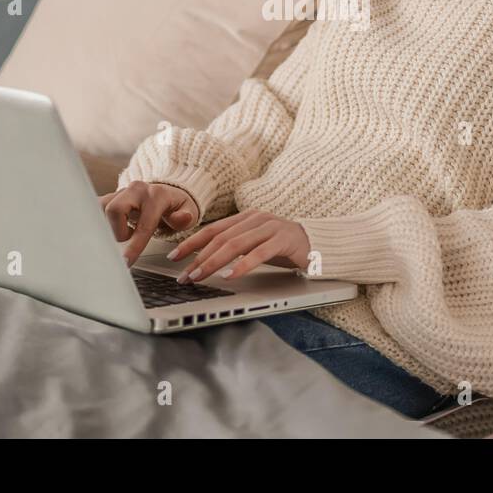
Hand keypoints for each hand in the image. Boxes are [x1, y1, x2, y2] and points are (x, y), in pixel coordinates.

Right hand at [101, 181, 200, 266]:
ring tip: (124, 230)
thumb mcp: (188, 211)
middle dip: (117, 230)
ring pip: (101, 210)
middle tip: (127, 237)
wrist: (164, 192)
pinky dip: (99, 223)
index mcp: (156, 196)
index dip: (134, 246)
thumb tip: (182, 218)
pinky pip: (95, 210)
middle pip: (114, 210)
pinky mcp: (108, 197)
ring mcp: (120, 191)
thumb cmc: (175, 206)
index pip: (143, 224)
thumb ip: (185, 217)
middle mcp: (136, 190)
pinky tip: (108, 229)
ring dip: (109, 227)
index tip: (125, 262)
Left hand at [166, 209, 310, 283]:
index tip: (174, 257)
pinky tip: (230, 275)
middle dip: (198, 257)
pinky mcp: (284, 239)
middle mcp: (256, 218)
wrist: (318, 244)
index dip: (191, 243)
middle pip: (220, 238)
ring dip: (214, 262)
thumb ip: (234, 247)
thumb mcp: (255, 244)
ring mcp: (271, 227)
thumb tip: (203, 261)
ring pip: (235, 244)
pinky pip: (259, 253)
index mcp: (246, 217)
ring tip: (200, 276)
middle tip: (185, 274)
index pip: (212, 229)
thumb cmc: (283, 247)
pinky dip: (242, 265)